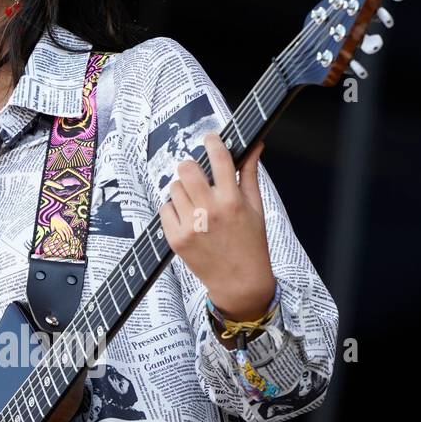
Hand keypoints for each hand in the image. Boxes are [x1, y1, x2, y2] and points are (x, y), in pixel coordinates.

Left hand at [160, 131, 275, 319]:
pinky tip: (188, 218)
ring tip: (196, 203)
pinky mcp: (176, 239)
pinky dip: (174, 209)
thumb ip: (250, 174)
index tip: (210, 138)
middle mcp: (209, 211)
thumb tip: (254, 145)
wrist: (239, 282)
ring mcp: (190, 226)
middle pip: (187, 168)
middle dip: (192, 166)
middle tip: (198, 174)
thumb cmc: (251, 244)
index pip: (219, 158)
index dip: (213, 142)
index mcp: (232, 201)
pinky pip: (165, 209)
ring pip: (174, 188)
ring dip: (183, 189)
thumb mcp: (256, 207)